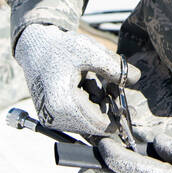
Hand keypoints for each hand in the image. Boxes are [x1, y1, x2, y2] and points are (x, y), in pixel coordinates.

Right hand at [12, 24, 139, 137]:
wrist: (36, 46)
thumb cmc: (61, 47)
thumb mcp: (91, 52)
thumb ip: (115, 67)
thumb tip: (135, 78)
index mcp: (64, 106)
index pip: (101, 126)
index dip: (118, 117)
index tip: (129, 105)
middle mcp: (55, 118)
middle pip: (94, 124)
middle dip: (106, 107)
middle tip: (110, 86)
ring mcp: (51, 119)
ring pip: (87, 121)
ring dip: (96, 104)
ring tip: (92, 81)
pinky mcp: (51, 117)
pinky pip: (78, 117)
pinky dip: (86, 104)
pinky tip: (84, 86)